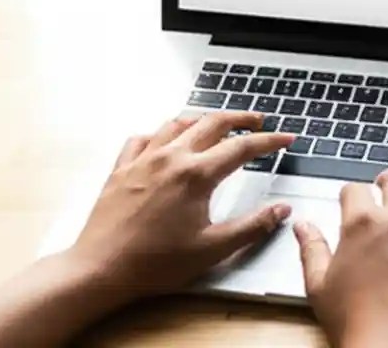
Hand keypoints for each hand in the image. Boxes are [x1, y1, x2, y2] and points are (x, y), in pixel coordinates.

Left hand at [65, 111, 294, 301]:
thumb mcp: (212, 249)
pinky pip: (143, 138)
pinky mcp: (121, 169)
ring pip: (177, 124)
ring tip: (217, 124)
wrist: (101, 269)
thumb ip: (252, 227)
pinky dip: (160, 134)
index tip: (287, 138)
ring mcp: (143, 160)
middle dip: (240, 118)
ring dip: (203, 120)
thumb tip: (282, 210)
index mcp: (196, 175)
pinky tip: (165, 142)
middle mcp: (171, 158)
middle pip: (212, 123)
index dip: (270, 142)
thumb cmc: (155, 263)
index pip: (242, 147)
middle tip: (258, 121)